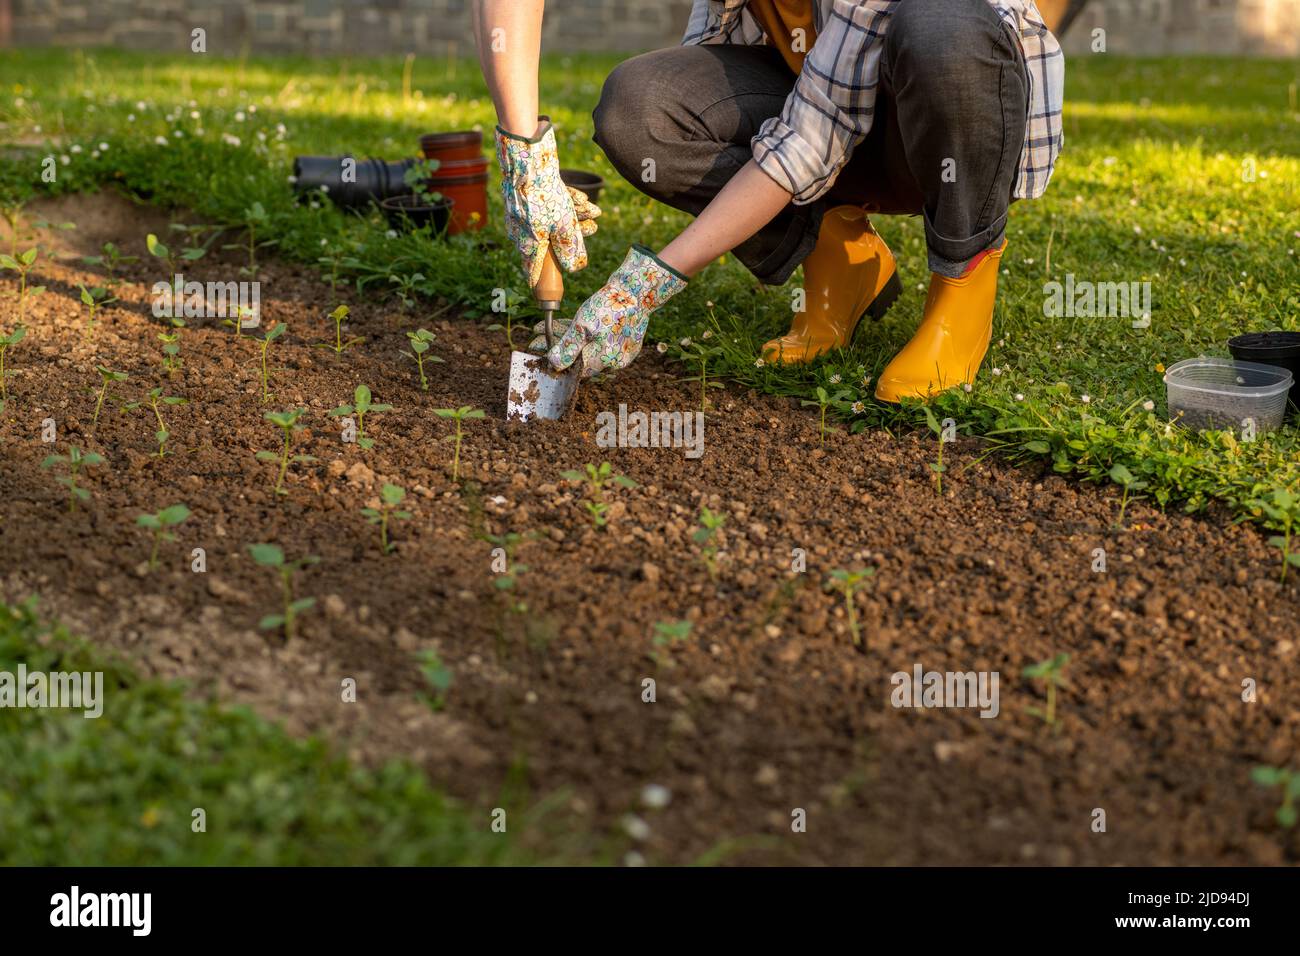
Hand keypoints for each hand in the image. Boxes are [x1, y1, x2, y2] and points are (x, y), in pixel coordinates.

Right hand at [495, 119, 589, 287]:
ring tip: (594, 212)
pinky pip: (550, 206)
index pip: (533, 271)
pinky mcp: (527, 198)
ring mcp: (523, 215)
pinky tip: (585, 200)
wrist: (527, 161)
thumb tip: (575, 267)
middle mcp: (522, 232)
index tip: (545, 293)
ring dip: (575, 217)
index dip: (541, 282)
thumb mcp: (562, 227)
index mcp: (527, 244)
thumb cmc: (543, 198)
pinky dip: (567, 204)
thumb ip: (569, 249)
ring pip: (553, 221)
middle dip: (574, 235)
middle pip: (551, 242)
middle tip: (592, 229)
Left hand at [530, 245, 687, 378]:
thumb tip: (554, 365)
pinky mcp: (621, 336)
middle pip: (579, 357)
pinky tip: (562, 325)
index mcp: (605, 362)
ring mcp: (620, 348)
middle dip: (555, 348)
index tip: (537, 353)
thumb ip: (568, 348)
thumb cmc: (610, 307)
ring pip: (586, 345)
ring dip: (563, 339)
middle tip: (536, 341)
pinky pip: (595, 338)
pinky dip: (579, 333)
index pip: (575, 369)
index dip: (555, 361)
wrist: (637, 288)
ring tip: (542, 330)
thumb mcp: (583, 327)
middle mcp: (614, 360)